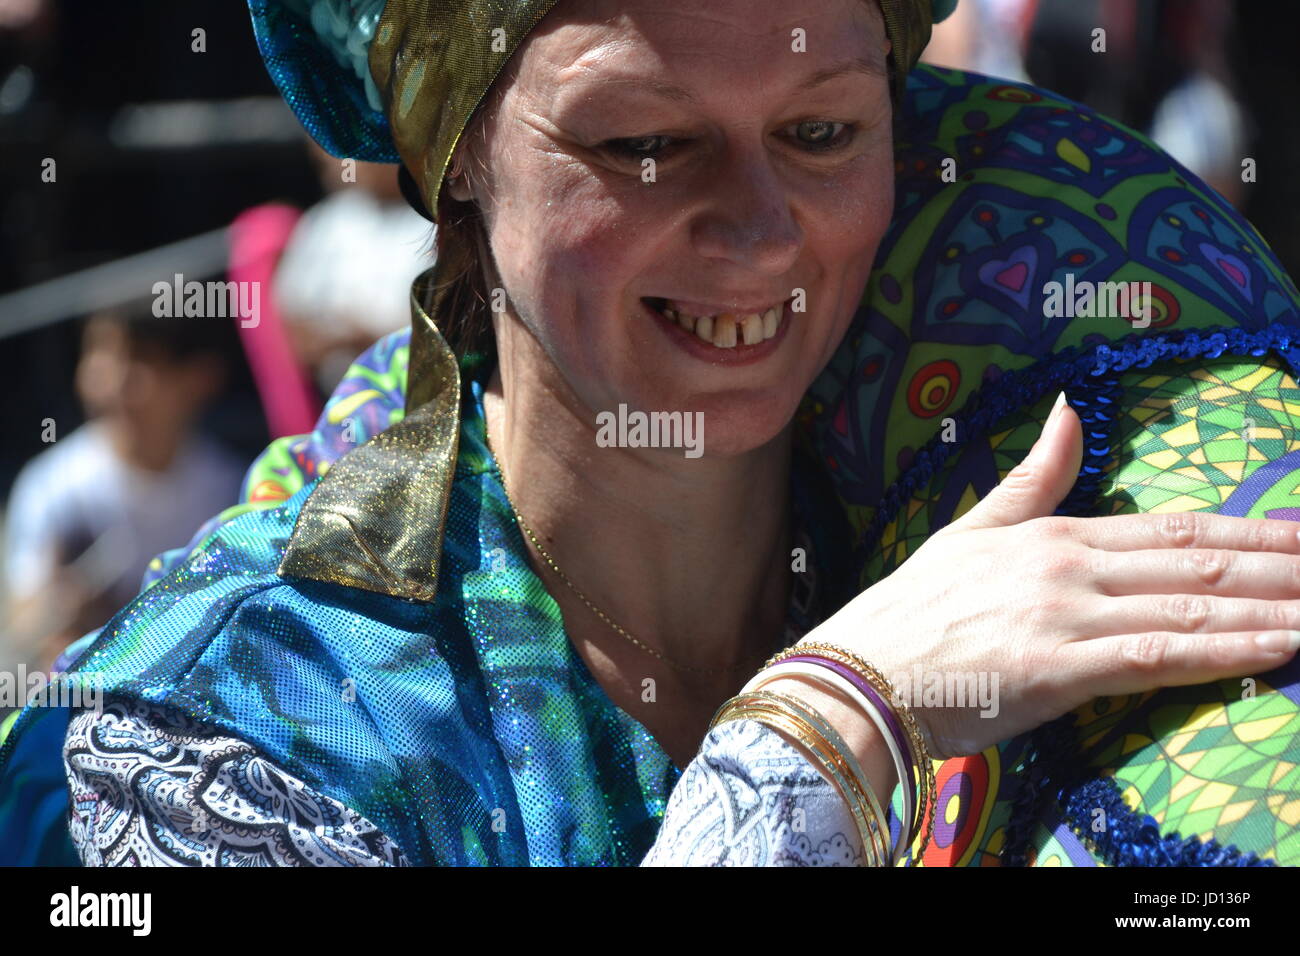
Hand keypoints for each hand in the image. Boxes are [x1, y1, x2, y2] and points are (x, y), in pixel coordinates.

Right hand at [808, 393, 1299, 759]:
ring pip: (1190, 607)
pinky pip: (1158, 658)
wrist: (859, 674)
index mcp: (1051, 535)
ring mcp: (1066, 616)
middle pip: (1195, 563)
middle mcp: (1069, 568)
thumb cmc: (909, 612)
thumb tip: (1067, 410)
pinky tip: (1278, 648)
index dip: (1248, 532)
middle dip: (1278, 565)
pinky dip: (1225, 652)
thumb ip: (1029, 478)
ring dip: (1269, 607)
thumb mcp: (968, 532)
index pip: (1171, 530)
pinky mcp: (1058, 670)